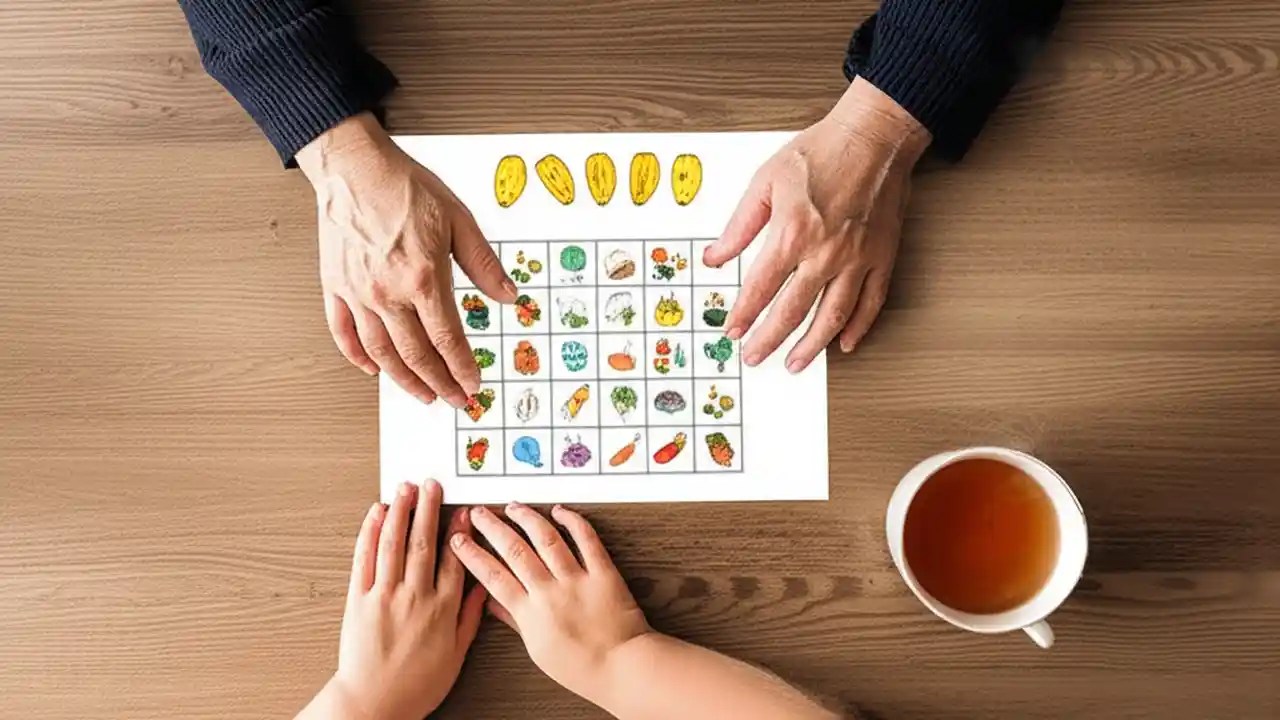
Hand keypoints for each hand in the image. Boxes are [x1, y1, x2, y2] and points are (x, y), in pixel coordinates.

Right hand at [297, 113, 516, 406]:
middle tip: (455, 400)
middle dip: (439, 384)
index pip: (448, 340)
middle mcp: (388, 292)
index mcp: (423, 278)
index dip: (463, 368)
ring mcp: (358, 293)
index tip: (473, 384)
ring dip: (403, 381)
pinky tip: (372, 370)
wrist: (353, 167)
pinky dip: (357, 356)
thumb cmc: (404, 187)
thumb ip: (484, 264)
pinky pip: (344, 333)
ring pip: (381, 353)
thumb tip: (509, 296)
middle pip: (416, 355)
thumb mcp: (459, 219)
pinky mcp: (335, 286)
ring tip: (422, 394)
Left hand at [308, 481, 486, 719]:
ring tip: (404, 488)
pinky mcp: (358, 600)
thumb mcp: (456, 655)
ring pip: (393, 542)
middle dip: (428, 508)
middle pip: (423, 541)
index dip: (459, 530)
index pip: (455, 559)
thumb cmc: (415, 686)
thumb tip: (483, 589)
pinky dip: (369, 532)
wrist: (373, 704)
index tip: (462, 511)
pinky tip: (375, 514)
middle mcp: (415, 597)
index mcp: (443, 610)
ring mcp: (384, 596)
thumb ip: (470, 618)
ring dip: (400, 510)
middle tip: (432, 484)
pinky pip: (364, 558)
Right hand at [449, 504, 650, 704]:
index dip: (472, 555)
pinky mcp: (602, 572)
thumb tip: (492, 603)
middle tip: (478, 513)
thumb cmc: (582, 666)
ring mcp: (576, 579)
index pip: (492, 576)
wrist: (622, 668)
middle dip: (492, 527)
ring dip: (526, 518)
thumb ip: (515, 621)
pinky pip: (586, 539)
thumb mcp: (538, 650)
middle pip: (514, 550)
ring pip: (545, 539)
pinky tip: (559, 510)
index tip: (459, 540)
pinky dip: (572, 521)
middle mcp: (549, 591)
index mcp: (530, 613)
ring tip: (512, 506)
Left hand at [705, 77, 930, 371]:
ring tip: (796, 363)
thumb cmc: (821, 151)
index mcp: (791, 233)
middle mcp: (825, 252)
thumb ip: (739, 225)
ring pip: (832, 317)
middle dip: (769, 340)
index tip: (732, 330)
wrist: (874, 136)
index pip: (760, 288)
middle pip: (791, 311)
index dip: (743, 314)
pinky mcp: (882, 257)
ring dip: (811, 346)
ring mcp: (857, 259)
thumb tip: (716, 256)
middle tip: (754, 356)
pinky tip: (845, 344)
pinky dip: (858, 327)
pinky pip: (871, 302)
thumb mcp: (766, 181)